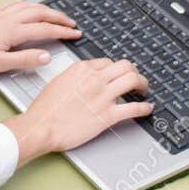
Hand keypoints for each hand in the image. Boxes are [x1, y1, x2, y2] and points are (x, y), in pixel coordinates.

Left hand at [0, 1, 81, 79]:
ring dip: (45, 9)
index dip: (63, 31)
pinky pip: (14, 4)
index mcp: (12, 31)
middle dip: (59, 17)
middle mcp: (7, 19)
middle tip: (72, 23)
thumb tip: (46, 56)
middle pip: (40, 13)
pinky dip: (27, 4)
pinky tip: (28, 7)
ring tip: (56, 15)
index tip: (76, 34)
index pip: (44, 29)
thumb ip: (24, 60)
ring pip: (28, 6)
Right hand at [3, 58, 152, 166]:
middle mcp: (95, 79)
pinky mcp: (108, 116)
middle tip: (136, 80)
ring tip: (144, 90)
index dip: (115, 69)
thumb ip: (75, 77)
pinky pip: (134, 108)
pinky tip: (147, 108)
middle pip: (125, 66)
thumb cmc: (45, 110)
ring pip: (133, 80)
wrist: (41, 127)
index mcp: (81, 69)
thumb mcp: (59, 82)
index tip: (117, 76)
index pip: (107, 62)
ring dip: (143, 84)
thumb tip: (86, 78)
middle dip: (134, 72)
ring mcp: (103, 96)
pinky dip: (144, 108)